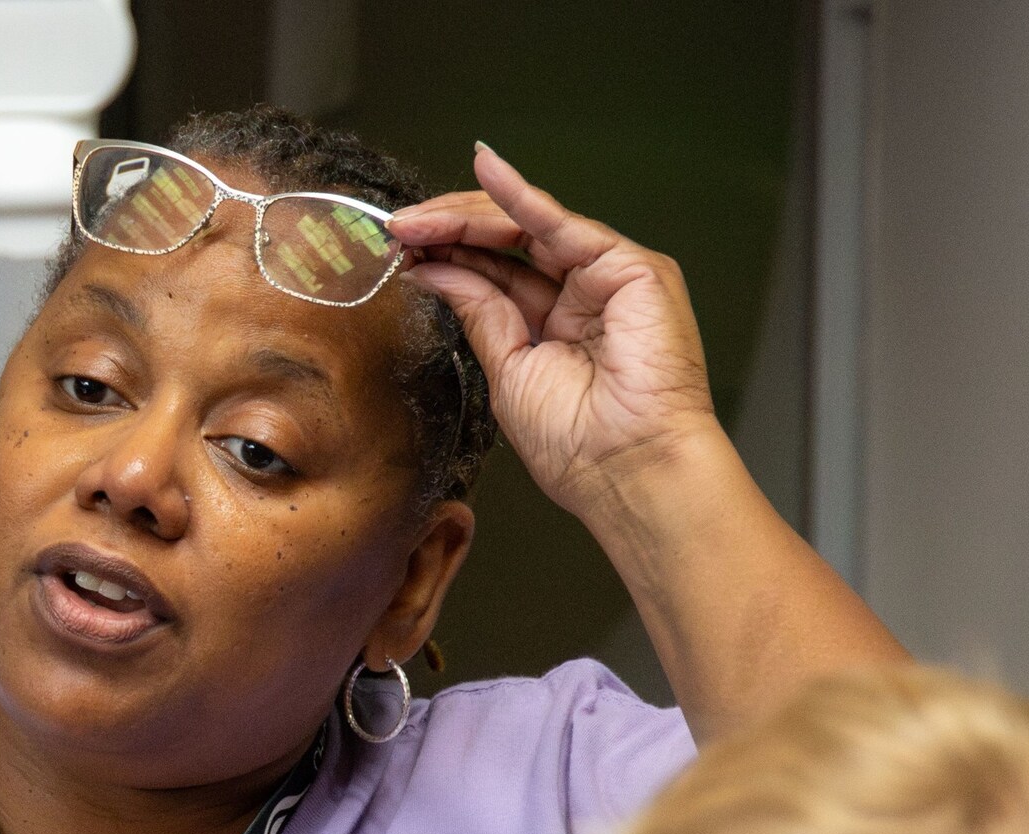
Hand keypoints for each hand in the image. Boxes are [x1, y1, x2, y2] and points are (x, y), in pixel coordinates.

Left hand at [390, 143, 725, 522]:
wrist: (629, 469)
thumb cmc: (581, 444)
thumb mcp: (508, 368)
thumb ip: (479, 311)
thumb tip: (433, 270)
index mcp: (553, 322)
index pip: (493, 270)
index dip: (446, 254)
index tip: (398, 250)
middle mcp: (582, 293)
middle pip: (505, 241)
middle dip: (447, 229)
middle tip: (398, 228)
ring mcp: (607, 276)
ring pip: (527, 225)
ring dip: (467, 215)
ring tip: (416, 218)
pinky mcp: (631, 267)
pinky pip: (563, 222)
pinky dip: (522, 195)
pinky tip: (486, 170)